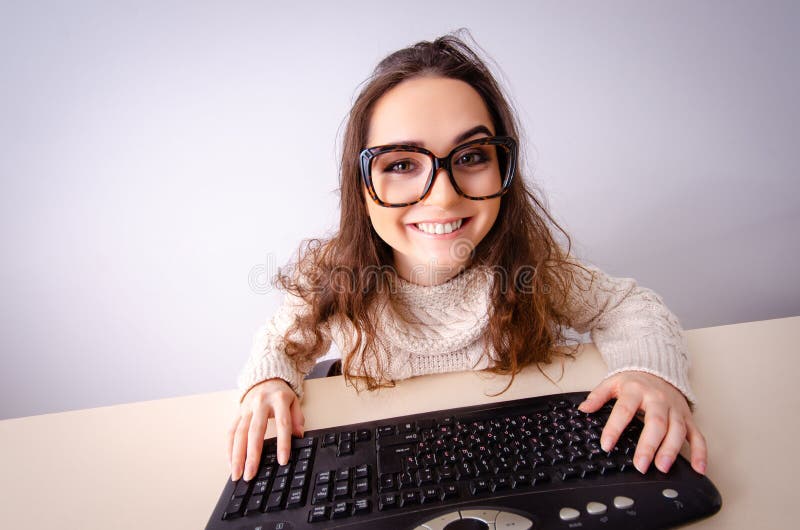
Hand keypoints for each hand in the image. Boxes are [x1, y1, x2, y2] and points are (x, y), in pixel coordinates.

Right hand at [227, 378, 304, 481]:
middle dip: (252, 455)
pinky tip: (231, 463)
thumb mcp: (294, 401)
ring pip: (239, 433)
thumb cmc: (280, 394)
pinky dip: (229, 449)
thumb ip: (297, 418)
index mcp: (278, 400)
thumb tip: (298, 436)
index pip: (282, 423)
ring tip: (237, 473)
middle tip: (251, 473)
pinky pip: (231, 432)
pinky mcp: (237, 413)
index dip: (282, 443)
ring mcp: (246, 408)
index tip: (282, 461)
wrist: (265, 377)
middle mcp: (260, 404)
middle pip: (255, 431)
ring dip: (237, 456)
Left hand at [578, 371, 706, 474]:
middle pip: (656, 422)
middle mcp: (658, 399)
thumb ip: (597, 396)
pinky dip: (700, 452)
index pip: (625, 410)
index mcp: (636, 390)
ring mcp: (675, 409)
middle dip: (648, 445)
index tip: (606, 445)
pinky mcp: (688, 418)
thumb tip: (583, 409)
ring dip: (671, 450)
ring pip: (677, 430)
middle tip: (640, 464)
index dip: (615, 427)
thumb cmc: (634, 381)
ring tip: (663, 467)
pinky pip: (697, 435)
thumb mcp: (612, 383)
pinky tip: (698, 468)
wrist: (658, 368)